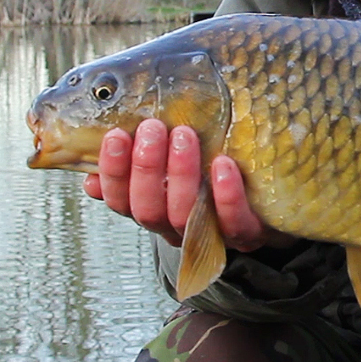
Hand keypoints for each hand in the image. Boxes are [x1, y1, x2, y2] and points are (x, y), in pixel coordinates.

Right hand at [82, 119, 289, 250]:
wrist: (270, 198)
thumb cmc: (214, 164)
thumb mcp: (175, 154)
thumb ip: (139, 153)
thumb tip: (90, 165)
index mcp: (153, 206)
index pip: (120, 198)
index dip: (113, 172)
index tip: (116, 135)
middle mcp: (175, 225)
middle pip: (148, 210)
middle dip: (145, 168)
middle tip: (152, 128)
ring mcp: (210, 233)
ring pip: (184, 215)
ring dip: (180, 174)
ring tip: (184, 135)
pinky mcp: (247, 233)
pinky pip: (233, 222)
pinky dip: (225, 195)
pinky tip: (223, 164)